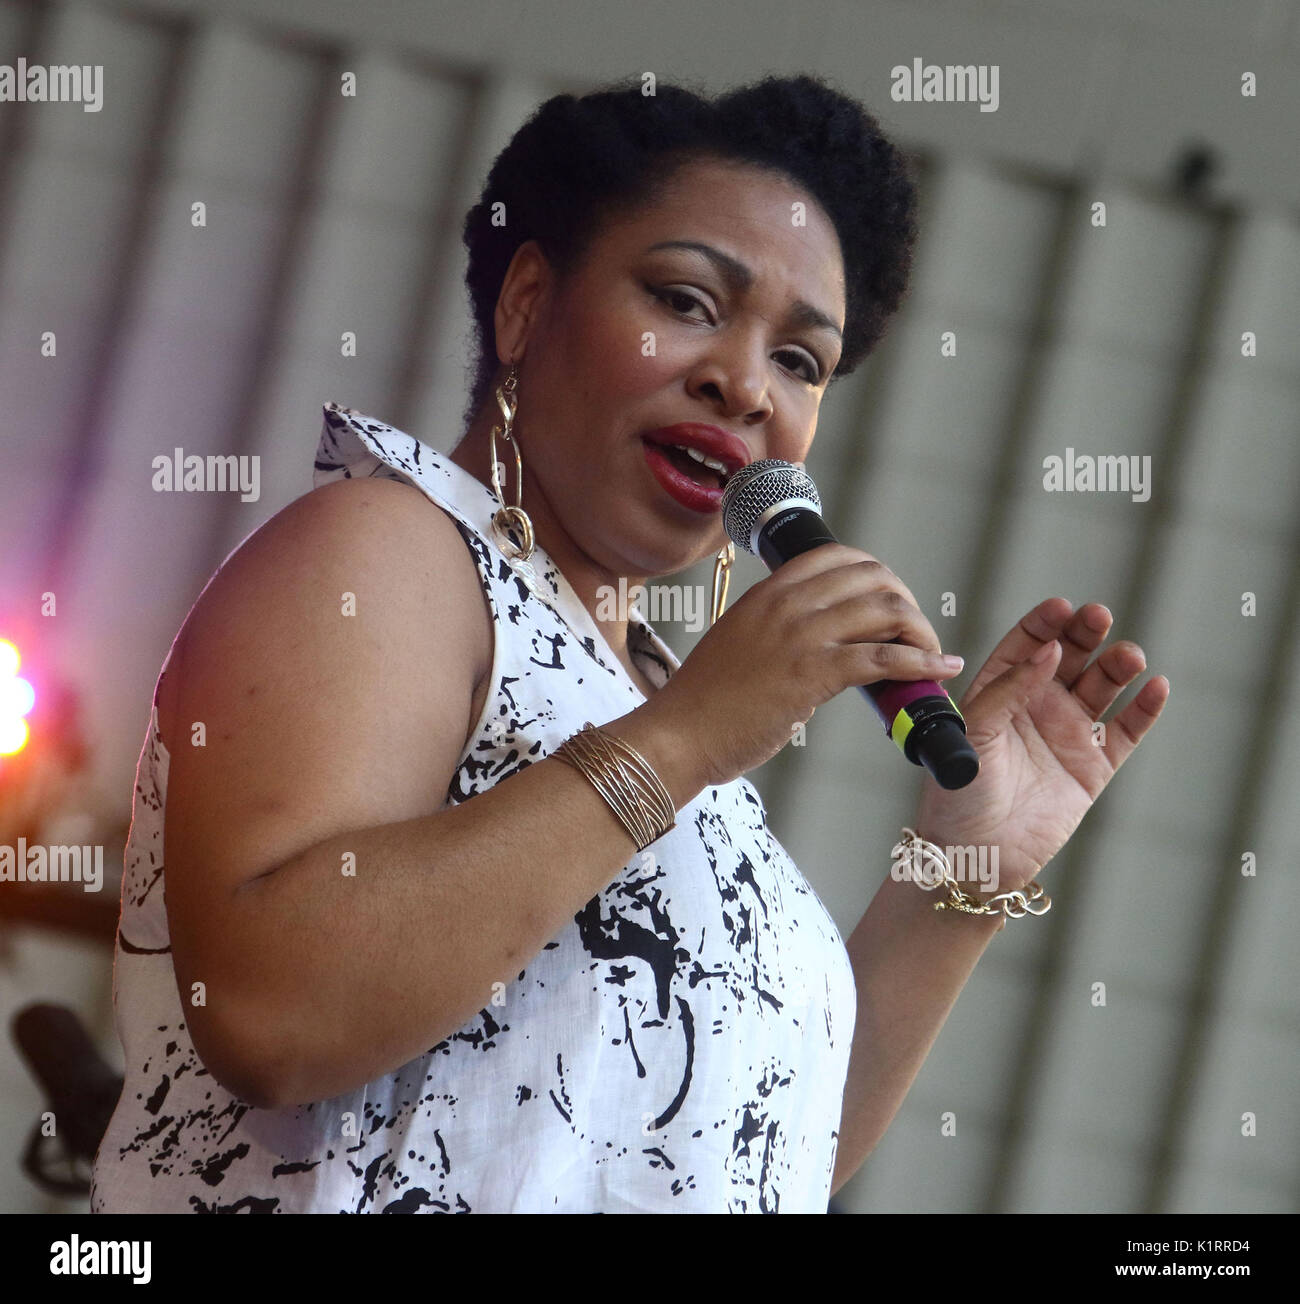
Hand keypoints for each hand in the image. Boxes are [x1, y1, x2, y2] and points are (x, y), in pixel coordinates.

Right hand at [646, 544, 963, 788]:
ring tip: (933, 655)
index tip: (890, 604)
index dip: (877, 575)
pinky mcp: (812, 674)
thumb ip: (776, 635)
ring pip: (886, 611)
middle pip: (872, 577)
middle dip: (907, 602)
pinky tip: (940, 670)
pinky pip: (885, 658)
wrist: (676, 736)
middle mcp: (786, 605)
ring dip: (922, 632)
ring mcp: (800, 636)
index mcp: (766, 594)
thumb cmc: (703, 705)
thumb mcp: (738, 645)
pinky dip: (923, 662)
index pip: (838, 557)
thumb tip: (819, 652)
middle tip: (917, 634)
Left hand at [912, 598, 1169, 897]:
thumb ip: (1008, 689)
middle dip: (1084, 634)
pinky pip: (1125, 730)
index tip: (1061, 607)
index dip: (1044, 623)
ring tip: (1128, 655)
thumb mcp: (974, 732)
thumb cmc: (958, 794)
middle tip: (1099, 616)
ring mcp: (1067, 733)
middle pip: (1068, 657)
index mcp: (998, 691)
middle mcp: (1035, 706)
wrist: (976, 856)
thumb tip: (1049, 649)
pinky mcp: (1093, 767)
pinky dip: (1143, 709)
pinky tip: (1155, 687)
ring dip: (1117, 666)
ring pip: (1101, 687)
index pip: (1025, 645)